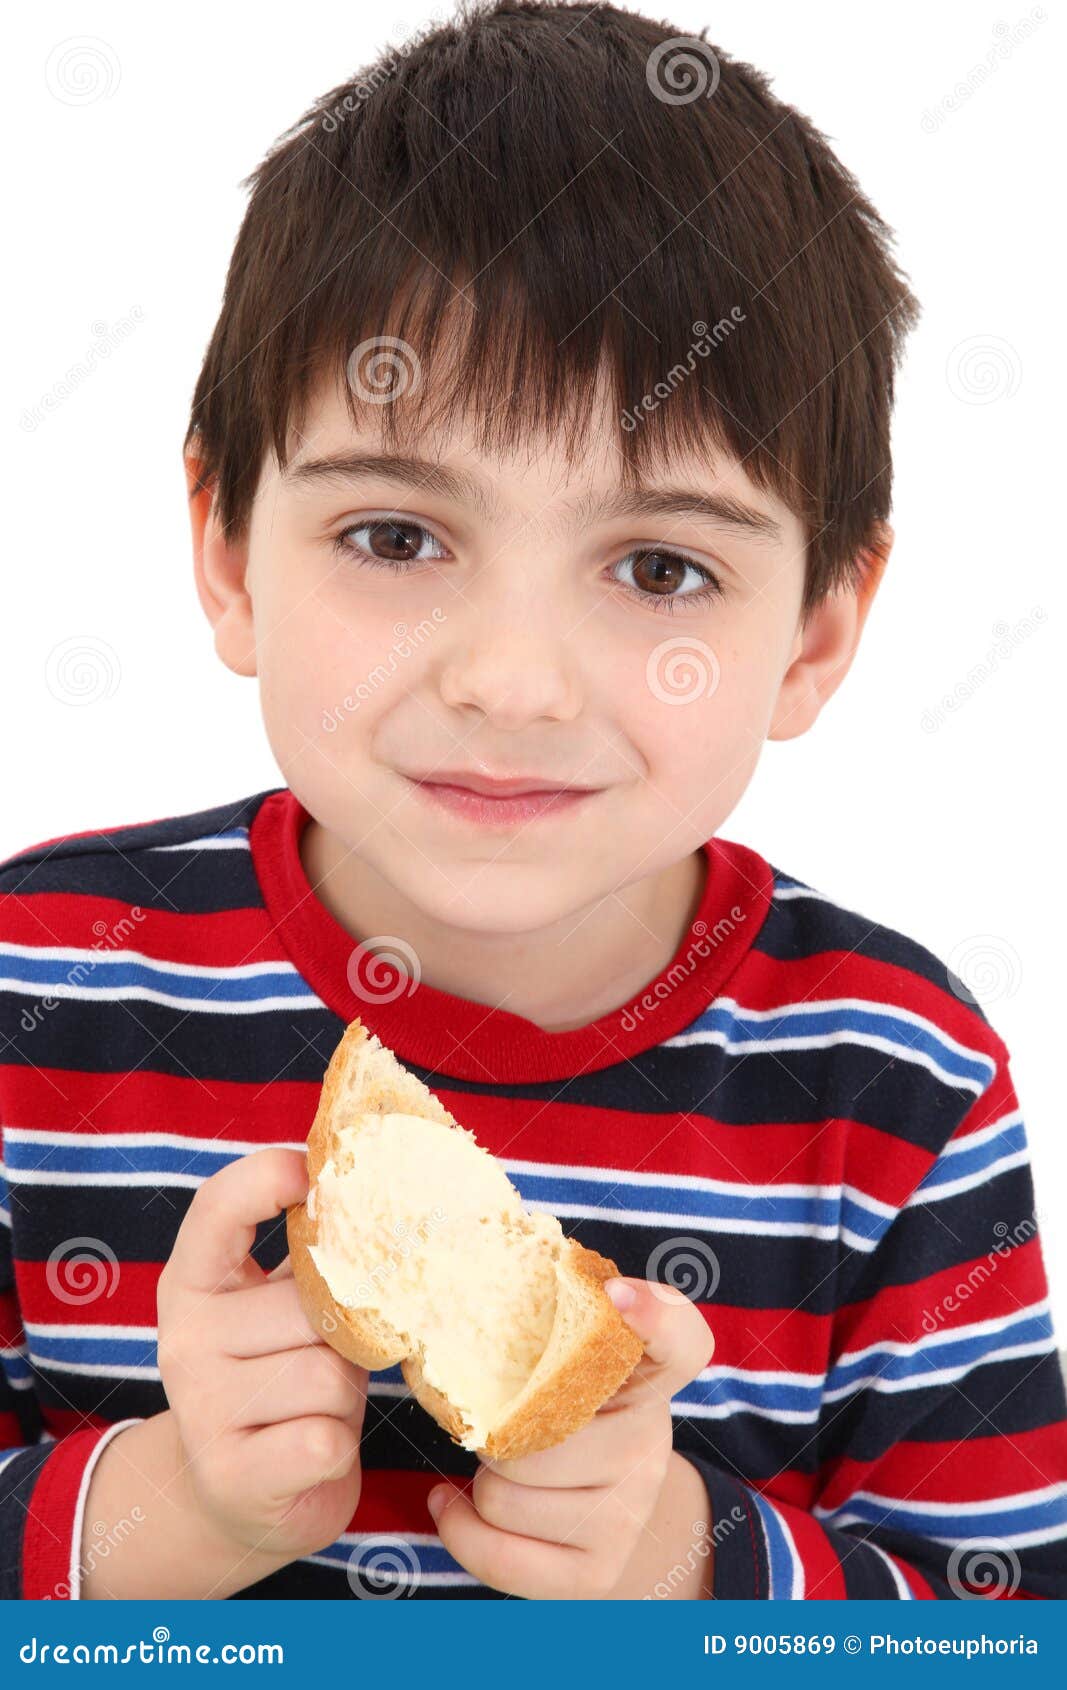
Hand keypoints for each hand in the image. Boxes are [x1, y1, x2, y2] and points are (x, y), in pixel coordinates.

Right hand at [156, 1146, 368, 1562]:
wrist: (241, 1498)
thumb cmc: (281, 1377)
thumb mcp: (282, 1306)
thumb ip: (311, 1255)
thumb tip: (379, 1189)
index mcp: (192, 1281)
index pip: (221, 1203)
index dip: (272, 1175)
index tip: (315, 1177)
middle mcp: (183, 1337)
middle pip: (314, 1304)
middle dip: (345, 1335)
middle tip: (324, 1360)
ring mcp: (200, 1409)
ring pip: (329, 1373)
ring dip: (344, 1397)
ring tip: (315, 1409)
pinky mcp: (230, 1475)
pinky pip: (327, 1440)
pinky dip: (336, 1448)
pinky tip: (309, 1453)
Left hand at [426, 1276, 713, 1597]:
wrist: (618, 1522)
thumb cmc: (580, 1422)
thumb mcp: (585, 1367)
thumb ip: (564, 1324)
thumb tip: (498, 1278)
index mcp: (647, 1377)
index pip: (680, 1340)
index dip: (654, 1314)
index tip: (617, 1295)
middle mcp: (649, 1443)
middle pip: (535, 1434)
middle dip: (495, 1431)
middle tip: (499, 1425)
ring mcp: (626, 1515)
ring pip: (504, 1494)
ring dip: (478, 1480)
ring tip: (492, 1466)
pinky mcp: (594, 1573)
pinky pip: (498, 1554)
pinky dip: (457, 1527)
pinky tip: (449, 1503)